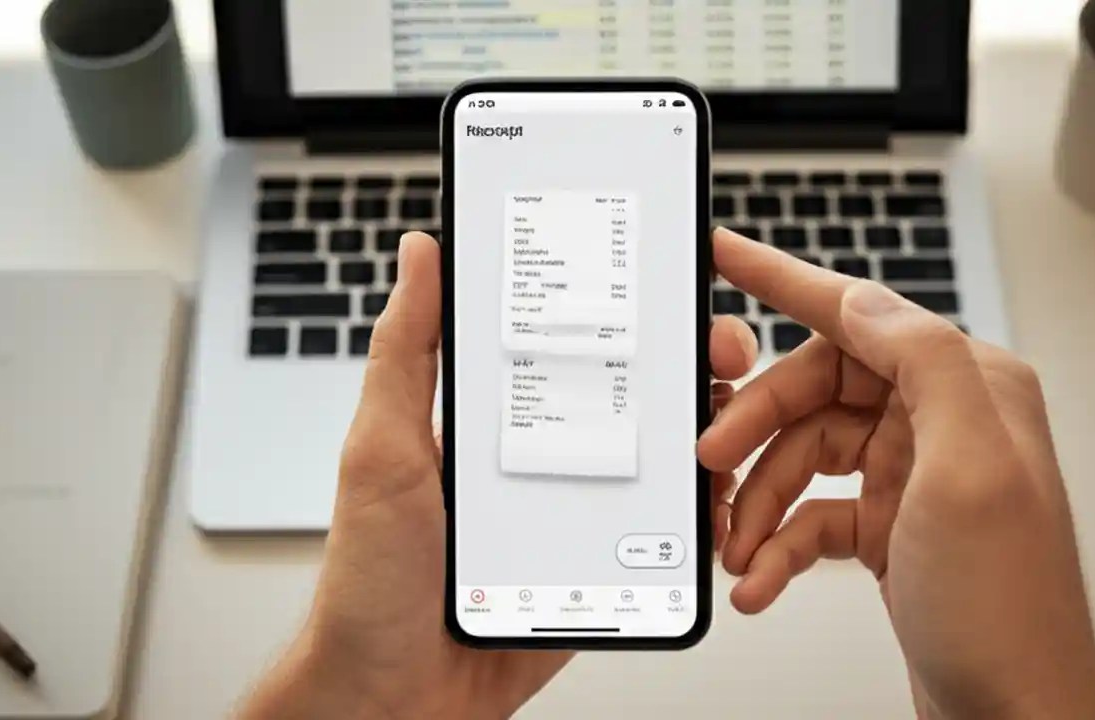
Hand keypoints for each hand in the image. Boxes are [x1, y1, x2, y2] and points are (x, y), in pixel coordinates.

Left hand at [238, 231, 756, 719]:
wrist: (392, 697)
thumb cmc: (371, 579)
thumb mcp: (382, 449)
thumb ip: (406, 352)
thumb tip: (419, 254)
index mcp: (495, 415)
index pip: (572, 340)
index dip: (630, 307)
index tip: (674, 288)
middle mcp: (542, 453)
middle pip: (635, 391)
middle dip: (692, 366)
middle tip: (720, 362)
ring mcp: (574, 509)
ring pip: (661, 459)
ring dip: (709, 440)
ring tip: (723, 443)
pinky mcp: (596, 566)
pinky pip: (661, 536)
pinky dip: (696, 520)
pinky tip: (710, 513)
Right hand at [700, 228, 1094, 719]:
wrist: (1009, 713)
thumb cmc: (1007, 611)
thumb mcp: (970, 472)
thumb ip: (926, 365)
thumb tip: (868, 299)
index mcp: (965, 388)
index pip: (860, 314)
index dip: (784, 280)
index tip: (728, 254)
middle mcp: (937, 423)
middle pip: (813, 392)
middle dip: (754, 431)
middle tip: (710, 463)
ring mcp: (909, 474)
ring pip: (801, 457)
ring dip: (760, 503)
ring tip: (739, 547)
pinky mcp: (886, 523)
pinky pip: (810, 514)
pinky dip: (778, 545)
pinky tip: (762, 576)